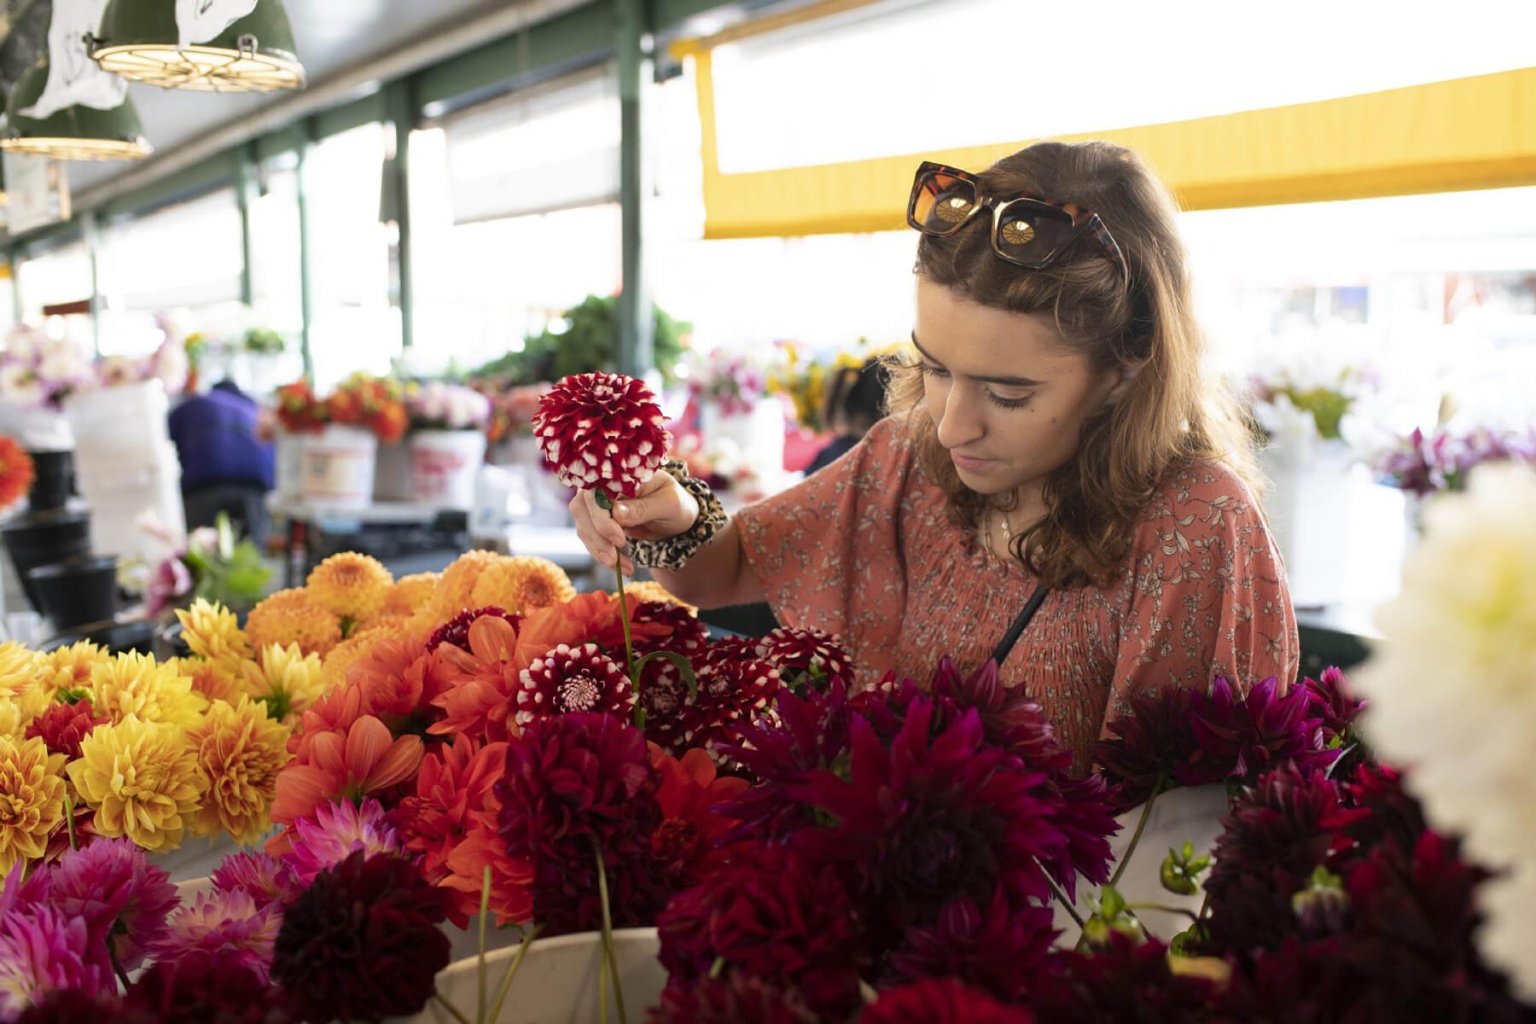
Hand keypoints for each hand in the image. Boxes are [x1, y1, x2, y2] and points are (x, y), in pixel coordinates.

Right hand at [569, 469, 700, 575]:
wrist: (678, 518)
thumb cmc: (676, 504)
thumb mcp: (668, 504)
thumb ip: (643, 508)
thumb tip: (616, 513)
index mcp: (622, 474)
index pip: (598, 489)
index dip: (602, 515)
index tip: (620, 539)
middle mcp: (604, 485)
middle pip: (582, 508)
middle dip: (597, 537)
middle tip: (615, 558)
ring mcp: (597, 504)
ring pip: (584, 526)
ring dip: (599, 550)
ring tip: (624, 567)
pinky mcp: (597, 523)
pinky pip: (591, 539)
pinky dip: (602, 555)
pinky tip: (622, 567)